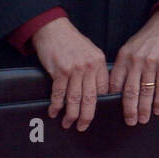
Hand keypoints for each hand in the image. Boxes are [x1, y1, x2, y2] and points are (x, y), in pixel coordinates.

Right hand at [31, 17, 108, 131]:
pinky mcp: (60, 71)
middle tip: (83, 127)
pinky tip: (54, 112)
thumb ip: (96, 69)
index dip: (102, 104)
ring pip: (75, 98)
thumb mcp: (91, 52)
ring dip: (71, 114)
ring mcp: (75, 69)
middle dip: (87, 116)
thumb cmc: (73, 43)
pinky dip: (56, 105)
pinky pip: (59, 93)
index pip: (104, 88)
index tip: (100, 116)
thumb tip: (99, 90)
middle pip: (91, 98)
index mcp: (100, 62)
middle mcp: (90, 67)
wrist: (55, 30)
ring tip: (68, 124)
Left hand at [109, 9, 158, 125]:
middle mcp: (136, 61)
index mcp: (124, 57)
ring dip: (144, 109)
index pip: (115, 84)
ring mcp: (151, 63)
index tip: (112, 113)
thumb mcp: (130, 49)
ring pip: (146, 92)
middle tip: (130, 122)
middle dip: (129, 110)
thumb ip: (123, 67)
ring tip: (143, 119)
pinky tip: (158, 109)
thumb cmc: (147, 39)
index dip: (113, 100)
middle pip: (130, 91)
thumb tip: (116, 91)